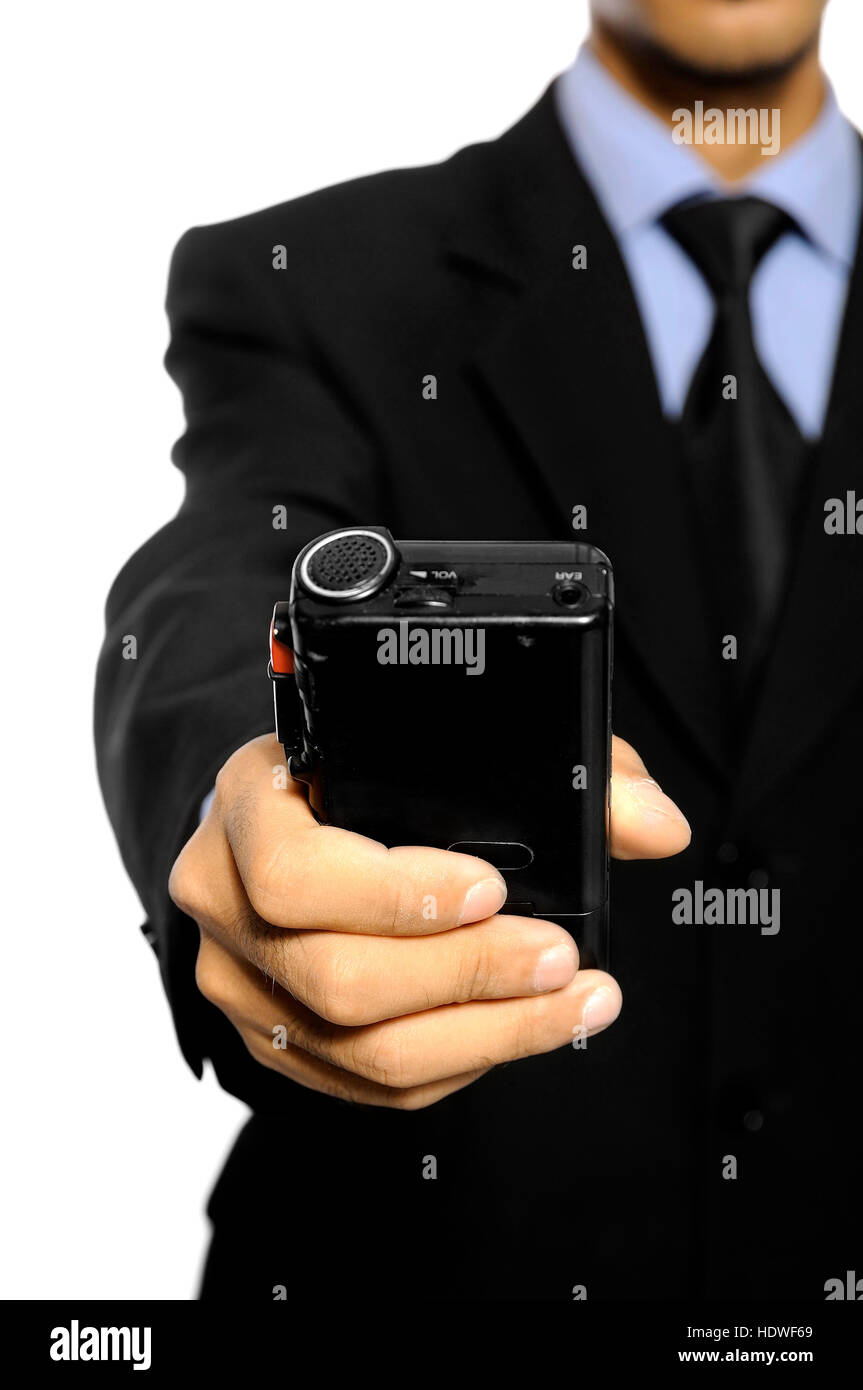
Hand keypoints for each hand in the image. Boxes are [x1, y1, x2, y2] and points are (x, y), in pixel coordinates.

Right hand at [169, 734, 688, 1108]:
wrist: (287, 817)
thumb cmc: (368, 774)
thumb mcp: (447, 740)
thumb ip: (562, 769)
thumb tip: (656, 825)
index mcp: (247, 804)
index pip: (292, 870)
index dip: (395, 894)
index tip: (493, 889)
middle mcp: (222, 898)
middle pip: (335, 976)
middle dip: (467, 975)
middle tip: (561, 959)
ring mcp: (240, 980)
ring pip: (355, 1047)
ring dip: (481, 1033)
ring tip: (571, 1003)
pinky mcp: (272, 1038)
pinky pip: (363, 1083)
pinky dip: (455, 1062)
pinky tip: (518, 1029)